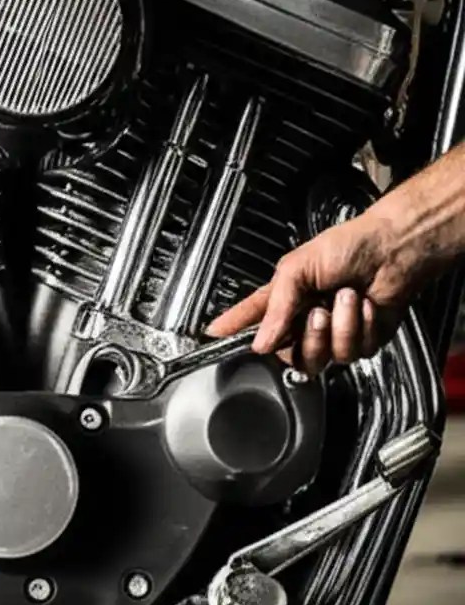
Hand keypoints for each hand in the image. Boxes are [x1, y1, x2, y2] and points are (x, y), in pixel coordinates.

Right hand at [206, 212, 416, 375]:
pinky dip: (361, 325)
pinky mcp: (360, 340)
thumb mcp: (297, 269)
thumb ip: (275, 308)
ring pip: (321, 358)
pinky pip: (352, 352)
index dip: (231, 330)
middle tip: (318, 311)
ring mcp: (331, 332)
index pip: (251, 318)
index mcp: (283, 296)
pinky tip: (365, 306)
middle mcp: (304, 318)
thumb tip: (261, 342)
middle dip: (307, 335)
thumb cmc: (348, 246)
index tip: (211, 337)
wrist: (393, 250)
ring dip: (338, 328)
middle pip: (287, 354)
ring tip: (346, 299)